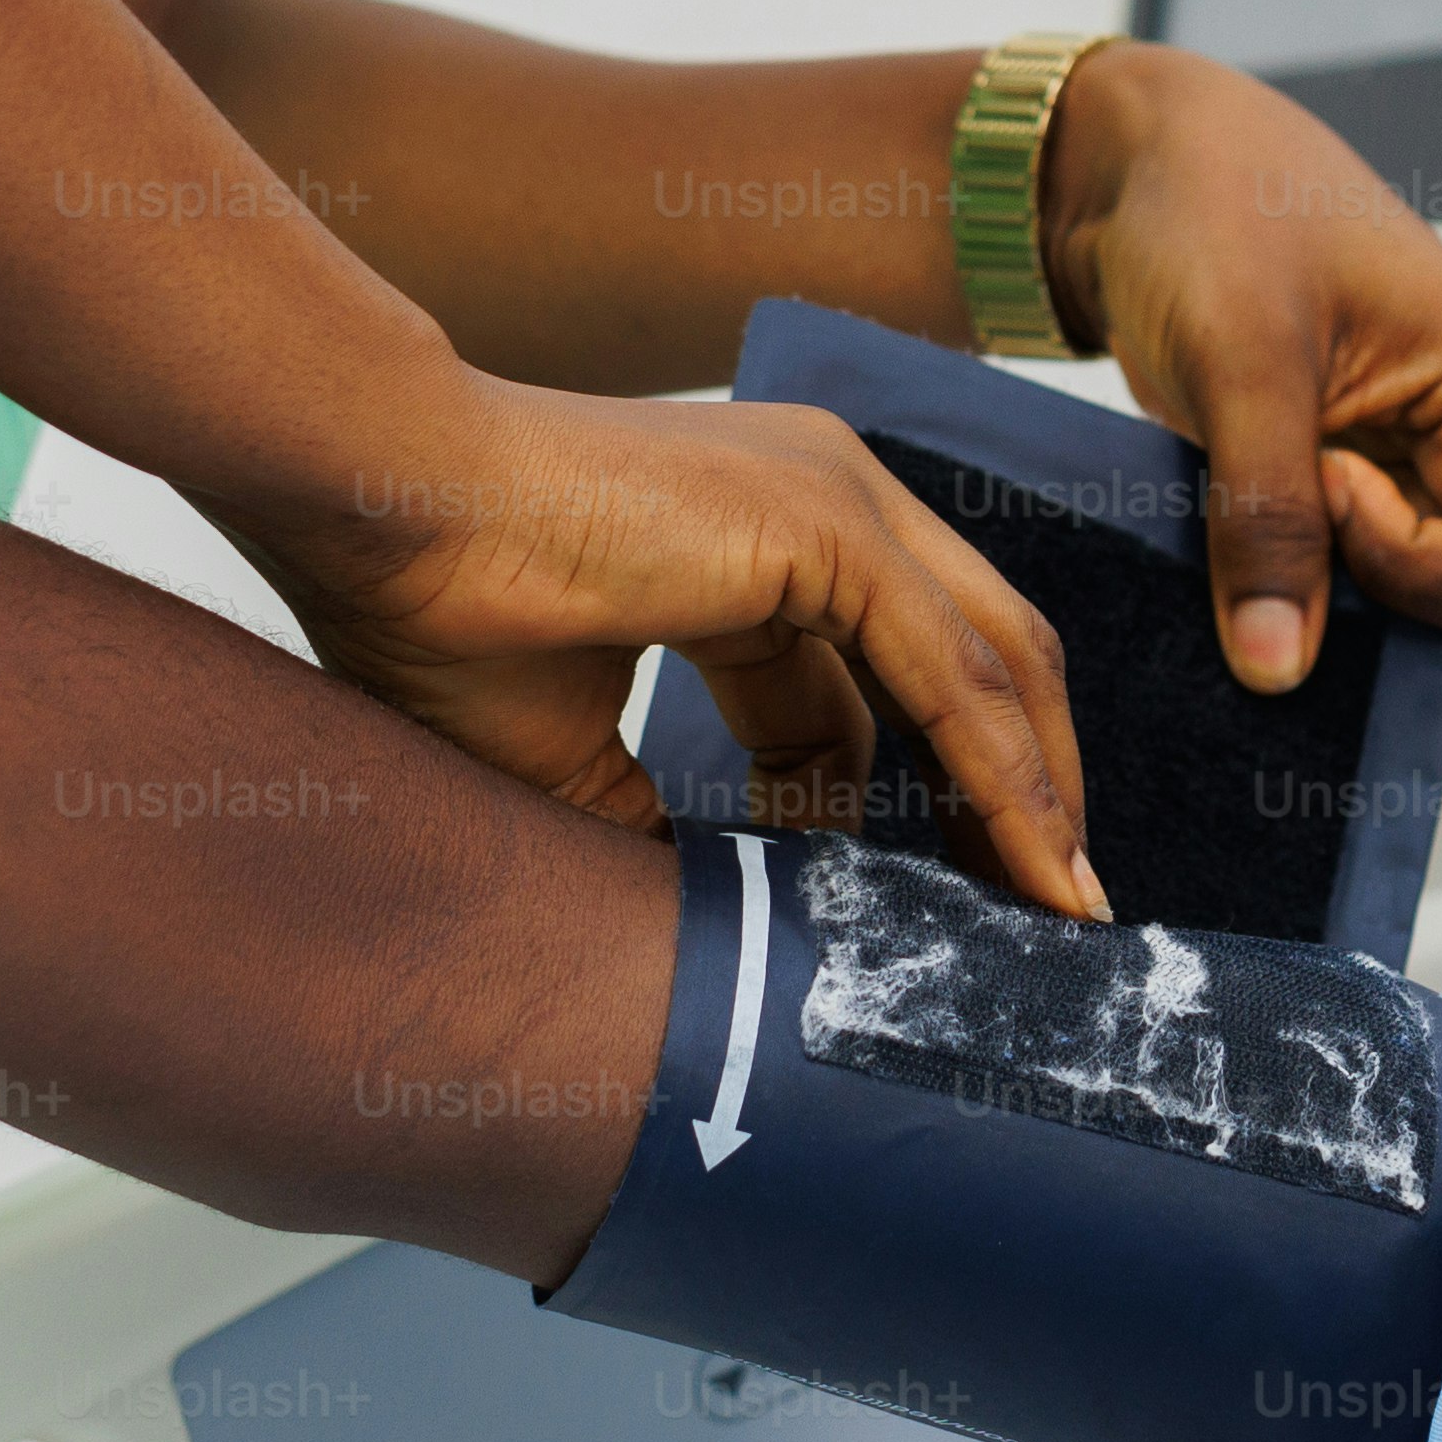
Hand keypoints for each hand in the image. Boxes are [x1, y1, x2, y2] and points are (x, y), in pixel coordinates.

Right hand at [228, 377, 1101, 919]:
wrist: (378, 502)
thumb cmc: (433, 613)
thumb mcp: (566, 758)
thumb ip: (657, 829)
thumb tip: (713, 944)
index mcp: (755, 541)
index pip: (879, 680)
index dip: (924, 797)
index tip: (951, 902)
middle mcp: (817, 500)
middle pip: (970, 659)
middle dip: (1020, 790)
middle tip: (1045, 916)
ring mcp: (833, 497)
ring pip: (990, 659)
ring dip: (1036, 793)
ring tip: (1062, 914)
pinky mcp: (828, 523)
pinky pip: (952, 671)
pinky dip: (1003, 775)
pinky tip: (1030, 865)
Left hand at [1037, 42, 1441, 695]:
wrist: (1139, 166)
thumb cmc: (1218, 206)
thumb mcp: (1241, 359)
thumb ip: (1267, 518)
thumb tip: (1278, 667)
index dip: (1410, 581)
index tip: (1317, 490)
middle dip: (1373, 621)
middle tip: (1272, 531)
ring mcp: (1421, 477)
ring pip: (1406, 622)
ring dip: (1325, 616)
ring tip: (1246, 538)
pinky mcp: (1352, 496)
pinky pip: (1346, 593)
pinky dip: (1290, 597)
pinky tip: (1232, 561)